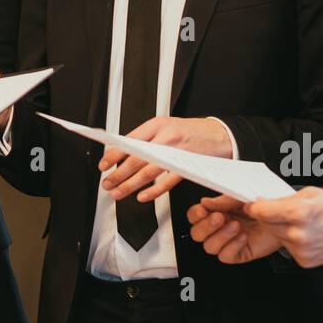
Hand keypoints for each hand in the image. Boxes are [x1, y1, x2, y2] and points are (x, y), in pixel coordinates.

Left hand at [99, 116, 232, 202]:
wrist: (219, 135)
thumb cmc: (190, 132)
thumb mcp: (165, 127)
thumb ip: (145, 139)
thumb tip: (121, 153)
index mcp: (156, 125)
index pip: (129, 141)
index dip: (113, 154)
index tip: (103, 165)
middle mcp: (165, 137)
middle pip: (136, 159)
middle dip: (118, 174)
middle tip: (107, 183)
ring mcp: (177, 153)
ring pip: (148, 172)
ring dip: (130, 185)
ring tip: (118, 192)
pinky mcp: (187, 167)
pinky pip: (166, 182)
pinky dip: (153, 191)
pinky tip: (142, 197)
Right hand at [186, 195, 282, 263]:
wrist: (283, 217)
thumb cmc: (264, 204)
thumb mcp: (242, 196)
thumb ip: (223, 200)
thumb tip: (205, 202)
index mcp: (217, 210)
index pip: (195, 216)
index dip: (196, 215)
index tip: (203, 210)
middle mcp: (220, 227)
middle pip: (197, 234)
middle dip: (206, 226)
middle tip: (220, 217)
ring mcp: (228, 241)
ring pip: (209, 247)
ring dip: (221, 236)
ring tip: (236, 226)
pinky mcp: (239, 253)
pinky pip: (225, 256)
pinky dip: (232, 246)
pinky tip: (243, 236)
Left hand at [246, 187, 322, 267]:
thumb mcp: (310, 193)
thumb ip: (285, 199)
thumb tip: (266, 201)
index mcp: (298, 213)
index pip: (261, 212)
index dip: (255, 207)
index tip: (254, 205)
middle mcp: (297, 234)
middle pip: (266, 226)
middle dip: (269, 218)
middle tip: (280, 212)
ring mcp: (300, 249)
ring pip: (277, 238)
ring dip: (281, 230)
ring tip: (299, 223)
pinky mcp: (304, 260)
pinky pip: (289, 249)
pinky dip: (292, 242)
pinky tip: (306, 235)